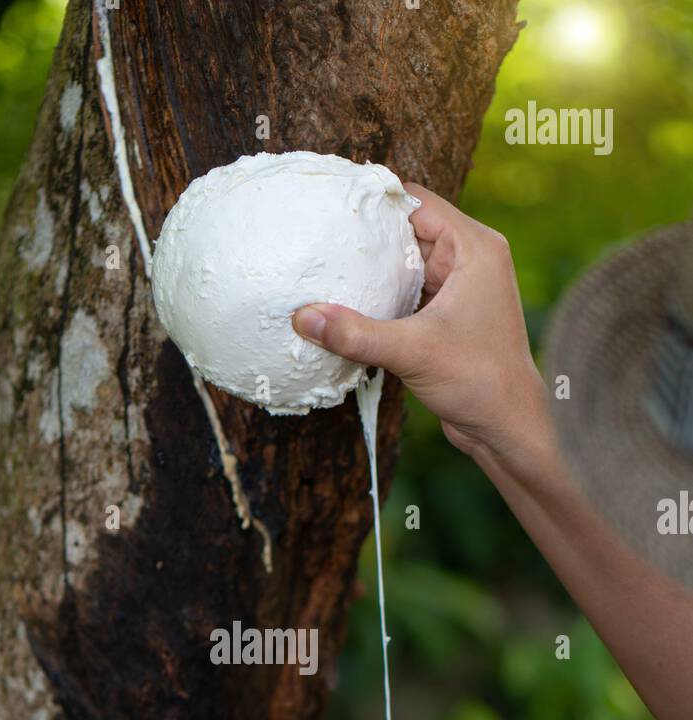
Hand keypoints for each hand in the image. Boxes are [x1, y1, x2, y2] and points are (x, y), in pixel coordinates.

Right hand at [292, 184, 550, 466]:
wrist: (507, 427)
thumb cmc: (478, 382)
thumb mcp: (411, 352)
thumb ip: (355, 334)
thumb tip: (303, 317)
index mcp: (474, 247)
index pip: (417, 202)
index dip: (375, 199)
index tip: (333, 201)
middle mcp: (470, 258)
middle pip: (408, 230)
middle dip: (367, 236)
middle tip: (320, 234)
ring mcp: (460, 287)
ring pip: (406, 264)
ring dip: (373, 270)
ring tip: (325, 266)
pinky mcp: (448, 314)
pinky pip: (408, 292)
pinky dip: (382, 296)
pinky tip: (348, 303)